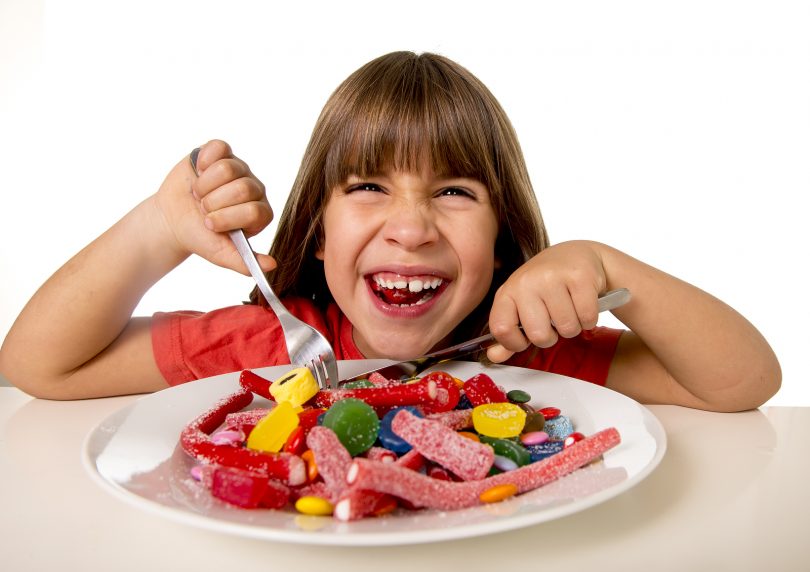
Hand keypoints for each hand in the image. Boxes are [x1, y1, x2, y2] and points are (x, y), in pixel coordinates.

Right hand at [152, 139, 275, 274]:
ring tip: (200, 194)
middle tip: (204, 209)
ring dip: (204, 186)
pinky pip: (217, 148)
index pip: (254, 211)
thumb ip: (245, 262)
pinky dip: (202, 162)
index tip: (210, 224)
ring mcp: (239, 168)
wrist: (173, 219)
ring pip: (227, 169)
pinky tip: (198, 173)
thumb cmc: (200, 237)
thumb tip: (271, 266)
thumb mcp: (221, 254)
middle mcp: (254, 188)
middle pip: (242, 188)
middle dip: (214, 203)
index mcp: (260, 212)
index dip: (227, 218)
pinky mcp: (222, 152)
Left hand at [487, 240, 607, 361]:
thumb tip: (494, 356)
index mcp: (508, 291)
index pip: (501, 329)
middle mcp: (527, 281)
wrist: (576, 255)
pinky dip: (589, 319)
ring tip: (570, 308)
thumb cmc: (546, 285)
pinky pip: (587, 318)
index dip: (515, 343)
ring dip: (573, 326)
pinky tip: (583, 303)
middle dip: (552, 336)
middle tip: (554, 320)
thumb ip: (508, 333)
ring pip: (567, 328)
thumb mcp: (521, 305)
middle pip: (539, 335)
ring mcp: (553, 277)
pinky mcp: (580, 277)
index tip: (526, 338)